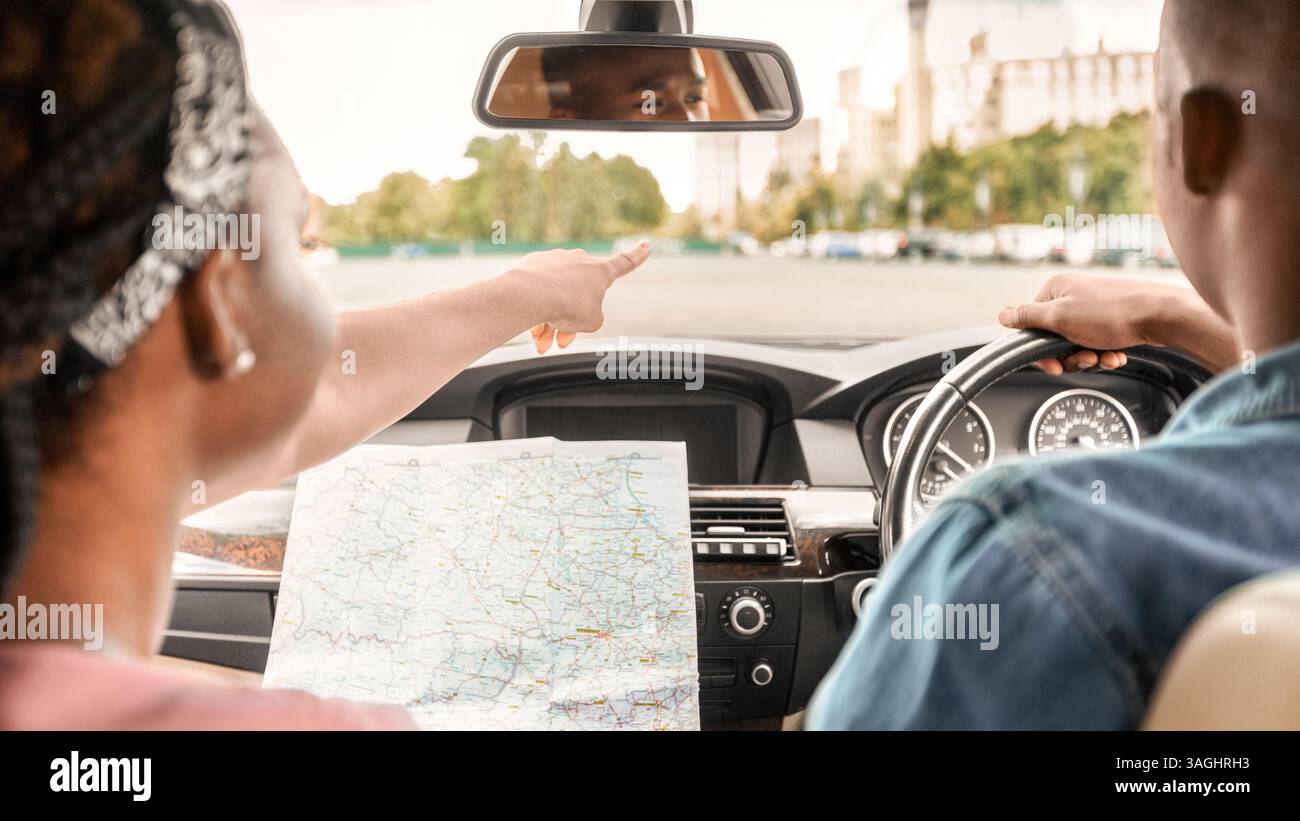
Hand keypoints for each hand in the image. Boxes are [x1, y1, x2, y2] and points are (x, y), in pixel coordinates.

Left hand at [509, 242, 649, 353]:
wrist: (532, 295)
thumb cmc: (567, 306)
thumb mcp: (592, 322)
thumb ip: (590, 317)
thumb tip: (571, 315)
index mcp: (600, 272)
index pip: (624, 263)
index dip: (637, 256)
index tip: (646, 244)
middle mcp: (578, 261)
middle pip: (579, 296)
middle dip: (571, 320)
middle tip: (561, 342)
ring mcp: (554, 260)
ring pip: (556, 296)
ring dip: (551, 322)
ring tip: (542, 343)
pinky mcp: (532, 264)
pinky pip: (538, 290)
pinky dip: (535, 308)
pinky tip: (529, 323)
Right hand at [997, 274, 1185, 374]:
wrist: (1163, 317)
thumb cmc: (1114, 314)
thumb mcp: (1060, 318)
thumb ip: (1027, 318)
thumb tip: (1001, 315)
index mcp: (1055, 289)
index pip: (1031, 326)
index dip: (1042, 351)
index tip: (1054, 365)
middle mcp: (1072, 295)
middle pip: (1054, 338)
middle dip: (1069, 356)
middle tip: (1085, 358)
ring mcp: (1092, 307)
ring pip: (1076, 344)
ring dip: (1089, 357)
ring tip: (1104, 356)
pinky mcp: (1110, 320)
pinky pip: (1096, 343)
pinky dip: (1105, 354)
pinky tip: (1115, 355)